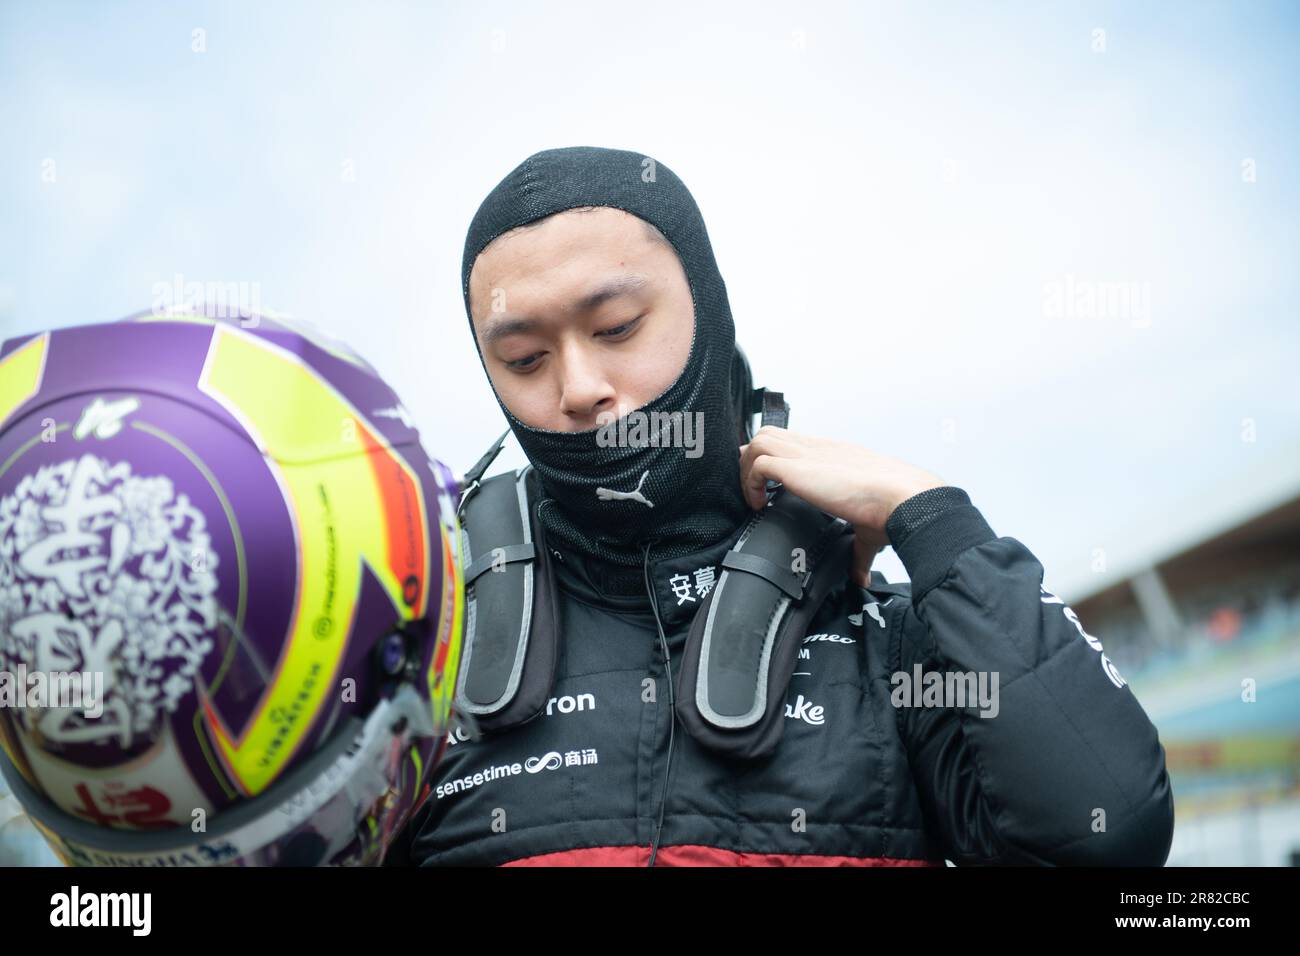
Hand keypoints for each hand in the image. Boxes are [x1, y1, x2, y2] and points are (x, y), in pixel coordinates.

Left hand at [738, 426, 945, 587]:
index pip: (792, 443)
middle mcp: (817, 449)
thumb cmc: (892, 508)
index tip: (771, 489)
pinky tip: (760, 506)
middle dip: (752, 462)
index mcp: (833, 456)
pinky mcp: (797, 467)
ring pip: (758, 441)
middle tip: (757, 492)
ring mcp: (806, 455)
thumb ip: (859, 551)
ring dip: (748, 470)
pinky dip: (751, 483)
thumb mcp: (868, 530)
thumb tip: (861, 577)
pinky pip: (758, 462)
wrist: (903, 499)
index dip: (775, 462)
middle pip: (768, 434)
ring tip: (756, 499)